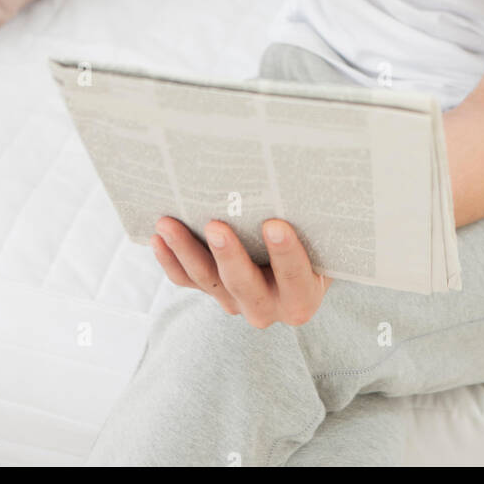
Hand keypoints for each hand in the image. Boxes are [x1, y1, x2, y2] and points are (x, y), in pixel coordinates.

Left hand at [151, 216, 331, 326]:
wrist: (302, 265)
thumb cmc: (317, 241)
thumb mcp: (324, 239)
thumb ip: (317, 221)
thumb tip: (304, 176)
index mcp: (303, 296)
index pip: (295, 276)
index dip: (286, 253)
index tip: (275, 225)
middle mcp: (269, 306)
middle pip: (244, 284)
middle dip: (229, 255)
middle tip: (215, 225)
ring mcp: (237, 303)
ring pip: (208, 280)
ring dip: (186, 250)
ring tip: (168, 224)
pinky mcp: (215, 292)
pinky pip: (187, 280)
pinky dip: (170, 261)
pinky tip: (158, 239)